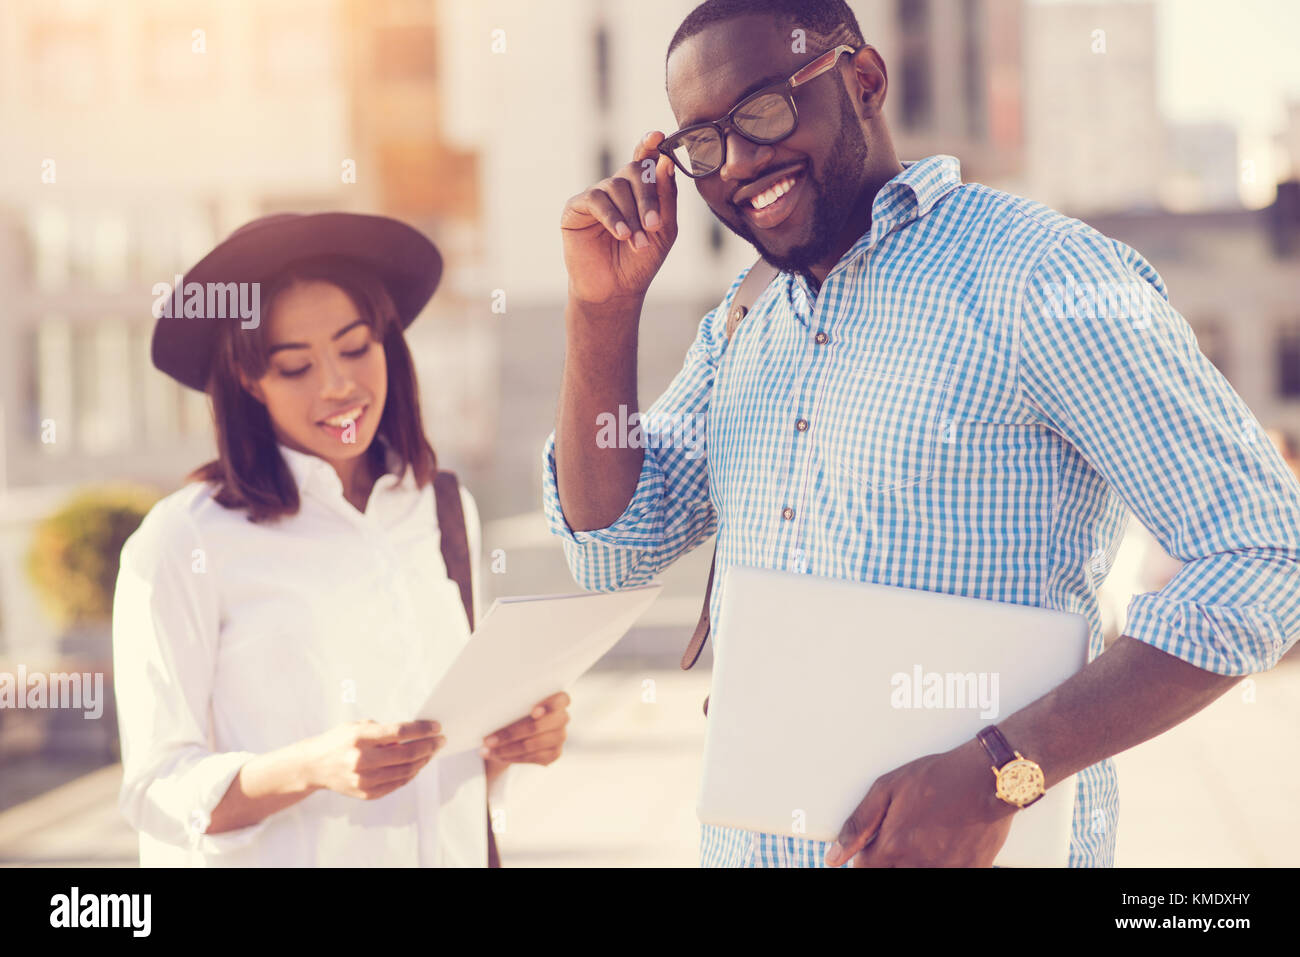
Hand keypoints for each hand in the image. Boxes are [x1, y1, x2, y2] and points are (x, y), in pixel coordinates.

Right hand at [302, 719, 444, 800]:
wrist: (314, 766)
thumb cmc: (339, 741)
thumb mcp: (358, 727)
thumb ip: (384, 731)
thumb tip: (414, 735)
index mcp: (360, 738)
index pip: (399, 732)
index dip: (422, 730)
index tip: (437, 727)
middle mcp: (362, 760)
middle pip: (407, 754)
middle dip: (429, 746)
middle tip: (440, 740)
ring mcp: (364, 780)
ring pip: (405, 771)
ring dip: (423, 761)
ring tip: (431, 752)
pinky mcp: (366, 793)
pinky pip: (397, 784)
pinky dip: (410, 774)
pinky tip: (417, 764)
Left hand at [480, 692, 570, 778]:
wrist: (519, 729)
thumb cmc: (517, 709)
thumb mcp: (516, 702)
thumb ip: (514, 702)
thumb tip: (490, 704)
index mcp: (558, 699)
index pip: (562, 700)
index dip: (549, 706)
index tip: (533, 713)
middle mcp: (563, 718)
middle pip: (538, 727)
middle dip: (511, 734)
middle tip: (488, 740)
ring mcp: (560, 737)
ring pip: (531, 745)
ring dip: (506, 749)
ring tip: (487, 750)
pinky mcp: (554, 754)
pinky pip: (531, 758)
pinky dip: (511, 757)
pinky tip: (497, 755)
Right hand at [560, 131, 678, 305]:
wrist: (614, 291)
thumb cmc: (640, 262)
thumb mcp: (663, 230)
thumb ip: (666, 198)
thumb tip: (665, 161)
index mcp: (639, 190)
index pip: (645, 159)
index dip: (650, 145)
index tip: (658, 137)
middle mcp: (616, 187)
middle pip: (634, 170)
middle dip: (647, 197)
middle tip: (654, 226)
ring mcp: (596, 195)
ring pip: (616, 186)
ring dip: (631, 216)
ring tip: (637, 243)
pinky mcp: (576, 208)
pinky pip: (596, 199)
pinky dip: (612, 216)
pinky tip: (621, 234)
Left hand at [825, 738, 1017, 866]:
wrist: (986, 779)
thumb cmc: (936, 778)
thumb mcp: (887, 789)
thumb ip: (857, 825)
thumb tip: (833, 857)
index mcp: (892, 847)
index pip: (864, 869)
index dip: (866, 857)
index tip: (875, 846)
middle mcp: (916, 866)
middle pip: (889, 875)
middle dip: (889, 862)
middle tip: (902, 840)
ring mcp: (944, 871)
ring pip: (915, 876)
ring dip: (912, 863)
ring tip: (925, 841)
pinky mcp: (968, 872)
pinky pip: (945, 874)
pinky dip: (940, 863)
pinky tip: (945, 845)